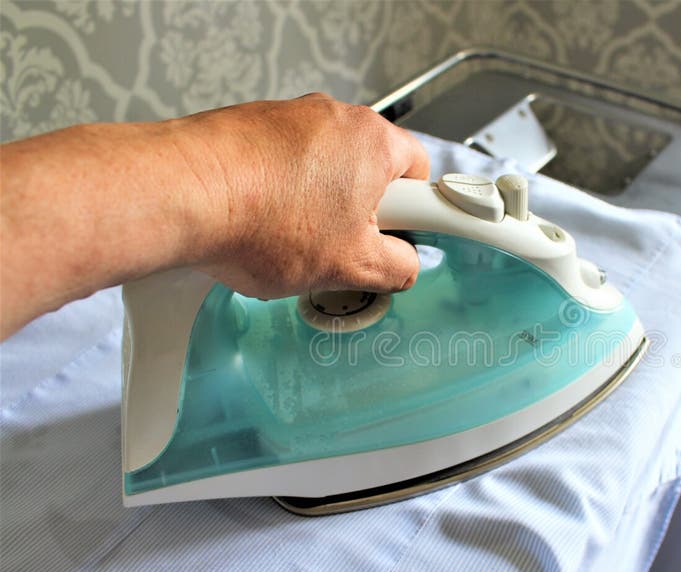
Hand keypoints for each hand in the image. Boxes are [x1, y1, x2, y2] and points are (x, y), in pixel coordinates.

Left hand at [175, 93, 429, 297]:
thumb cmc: (262, 220)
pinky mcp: (251, 125)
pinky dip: (278, 192)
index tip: (405, 238)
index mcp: (373, 142)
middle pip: (370, 172)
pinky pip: (283, 163)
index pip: (421, 177)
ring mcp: (290, 117)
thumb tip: (403, 266)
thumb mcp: (351, 266)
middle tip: (340, 249)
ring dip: (316, 205)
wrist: (180, 195)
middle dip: (359, 214)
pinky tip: (258, 223)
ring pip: (324, 170)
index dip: (415, 216)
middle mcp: (335, 118)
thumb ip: (396, 267)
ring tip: (289, 239)